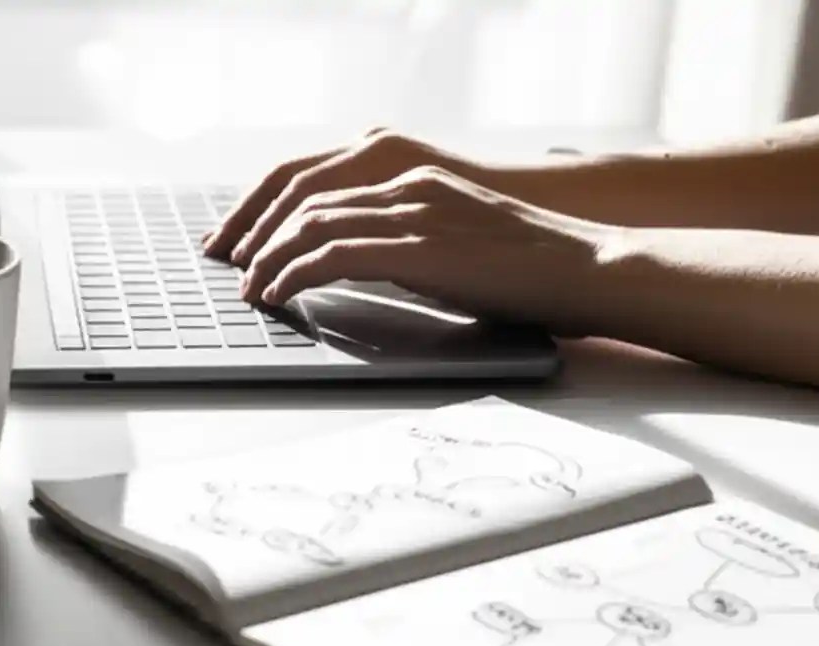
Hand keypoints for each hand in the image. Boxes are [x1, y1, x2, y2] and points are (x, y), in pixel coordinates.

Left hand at [231, 163, 608, 329]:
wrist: (586, 268)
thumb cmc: (532, 269)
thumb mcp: (460, 242)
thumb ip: (411, 244)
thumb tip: (364, 267)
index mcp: (416, 179)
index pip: (323, 185)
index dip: (277, 212)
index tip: (249, 239)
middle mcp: (407, 186)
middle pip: (305, 197)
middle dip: (258, 231)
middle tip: (231, 263)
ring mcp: (412, 212)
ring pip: (311, 224)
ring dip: (269, 258)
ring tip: (250, 288)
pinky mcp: (417, 247)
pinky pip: (332, 255)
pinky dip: (294, 274)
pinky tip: (278, 295)